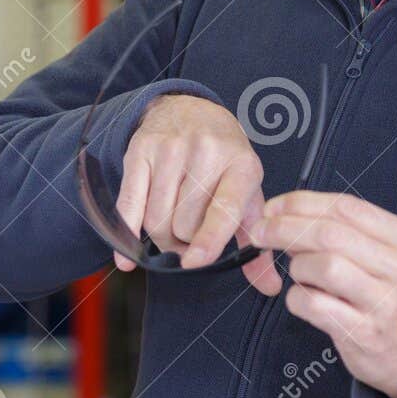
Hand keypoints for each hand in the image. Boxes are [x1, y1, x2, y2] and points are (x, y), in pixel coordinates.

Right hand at [116, 93, 279, 293]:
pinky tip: (127, 256)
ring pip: (157, 220)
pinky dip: (125, 235)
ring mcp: (172, 149)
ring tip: (173, 225)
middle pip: (185, 224)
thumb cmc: (224, 162)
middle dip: (185, 242)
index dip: (209, 238)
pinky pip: (128, 204)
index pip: (225, 208)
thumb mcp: (248, 194)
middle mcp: (208, 153)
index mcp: (242, 166)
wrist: (191, 109)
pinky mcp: (140, 150)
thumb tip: (271, 288)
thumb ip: (256, 244)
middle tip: (190, 235)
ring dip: (161, 236)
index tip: (195, 261)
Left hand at [253, 191, 396, 397]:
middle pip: (331, 234)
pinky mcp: (365, 333)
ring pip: (324, 266)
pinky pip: (315, 305)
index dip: (302, 203)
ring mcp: (385, 302)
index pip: (346, 207)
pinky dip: (297, 298)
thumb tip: (285, 217)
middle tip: (260, 232)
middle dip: (285, 228)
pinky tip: (303, 299)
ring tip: (299, 274)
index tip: (273, 207)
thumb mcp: (382, 257)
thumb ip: (342, 234)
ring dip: (297, 266)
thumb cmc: (389, 296)